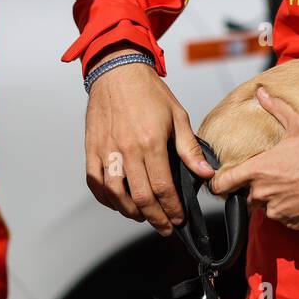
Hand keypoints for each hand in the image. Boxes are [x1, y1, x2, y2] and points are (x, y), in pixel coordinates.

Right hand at [84, 47, 213, 235]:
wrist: (117, 71)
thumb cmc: (150, 92)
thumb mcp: (178, 116)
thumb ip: (189, 148)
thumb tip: (206, 173)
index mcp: (150, 141)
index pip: (162, 187)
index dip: (172, 209)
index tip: (179, 220)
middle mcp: (126, 149)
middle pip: (140, 197)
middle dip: (156, 218)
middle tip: (166, 227)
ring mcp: (106, 150)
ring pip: (115, 194)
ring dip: (130, 212)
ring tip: (145, 217)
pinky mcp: (92, 149)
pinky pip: (95, 182)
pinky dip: (106, 198)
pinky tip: (118, 203)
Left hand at [208, 86, 298, 230]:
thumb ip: (276, 108)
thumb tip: (261, 91)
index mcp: (258, 170)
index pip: (222, 184)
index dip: (219, 183)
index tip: (224, 181)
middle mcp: (263, 193)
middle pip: (248, 195)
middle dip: (259, 187)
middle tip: (278, 176)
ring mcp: (277, 210)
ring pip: (266, 207)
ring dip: (275, 199)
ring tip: (294, 185)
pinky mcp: (291, 223)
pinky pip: (284, 218)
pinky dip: (290, 210)